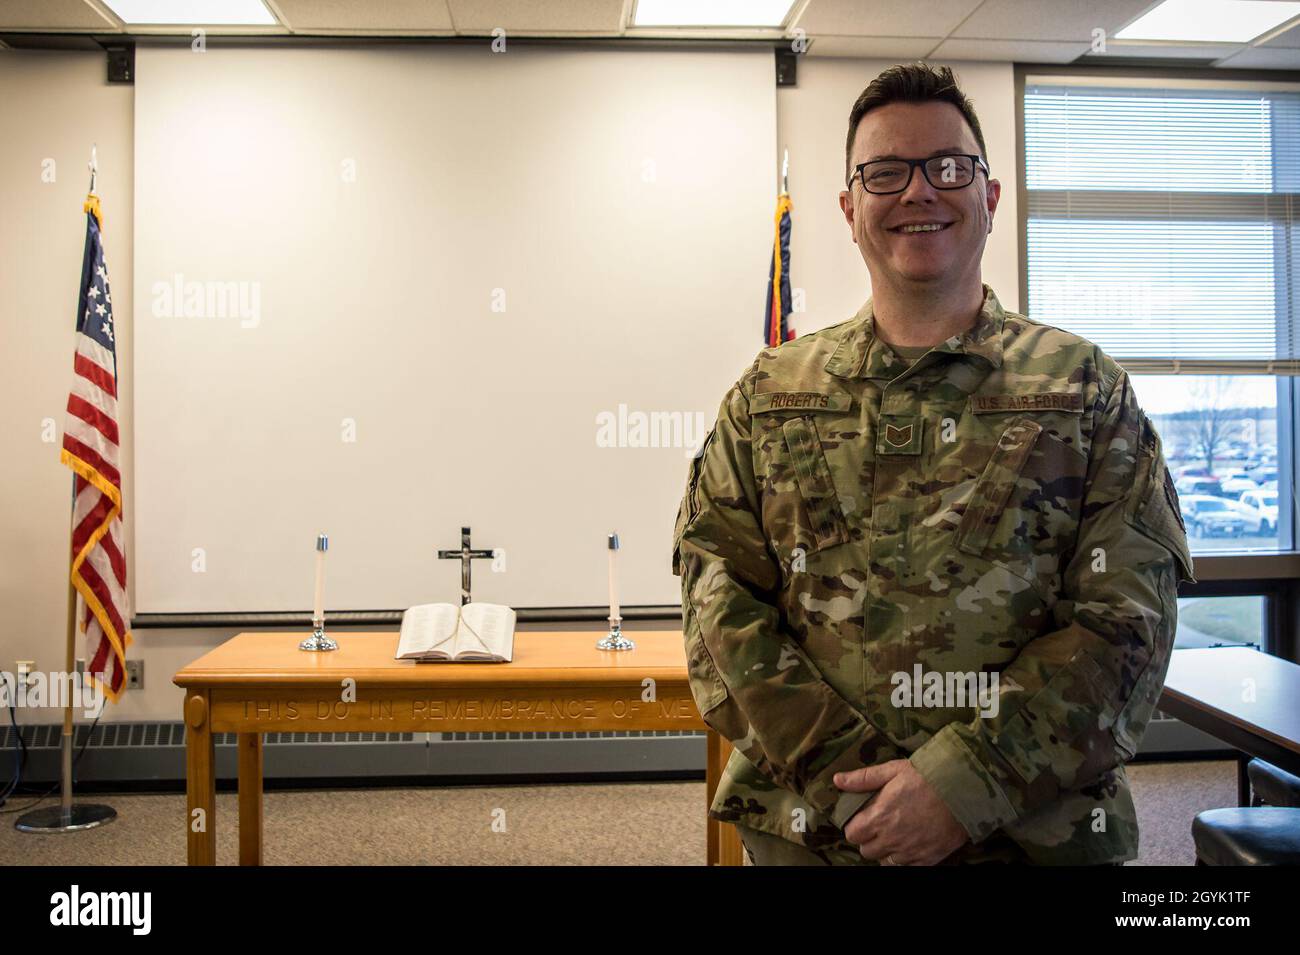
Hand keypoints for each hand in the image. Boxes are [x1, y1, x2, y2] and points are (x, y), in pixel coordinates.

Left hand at [834, 760, 970, 865]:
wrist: (962, 790)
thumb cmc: (926, 777)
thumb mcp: (892, 770)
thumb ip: (863, 779)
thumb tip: (837, 780)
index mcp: (879, 816)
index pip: (852, 834)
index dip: (855, 827)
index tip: (863, 819)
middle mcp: (892, 838)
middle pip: (866, 851)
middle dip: (869, 839)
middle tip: (879, 826)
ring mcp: (910, 851)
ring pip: (885, 861)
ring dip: (886, 851)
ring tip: (895, 835)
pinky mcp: (927, 859)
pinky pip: (906, 867)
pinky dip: (905, 859)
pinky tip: (910, 844)